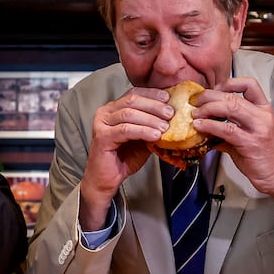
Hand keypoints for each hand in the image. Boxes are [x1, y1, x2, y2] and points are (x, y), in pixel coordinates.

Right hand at [79, 86, 170, 229]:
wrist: (107, 179)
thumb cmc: (123, 158)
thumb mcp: (142, 138)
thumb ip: (151, 125)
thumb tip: (171, 117)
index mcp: (114, 108)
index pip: (134, 93)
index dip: (152, 94)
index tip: (168, 98)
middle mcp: (105, 113)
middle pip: (132, 100)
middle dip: (154, 105)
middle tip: (170, 113)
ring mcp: (102, 124)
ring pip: (129, 114)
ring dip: (150, 119)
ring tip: (165, 126)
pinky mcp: (102, 137)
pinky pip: (125, 130)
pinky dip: (142, 131)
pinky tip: (155, 135)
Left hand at [195, 76, 273, 203]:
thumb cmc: (264, 156)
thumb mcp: (249, 135)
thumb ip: (230, 127)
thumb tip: (207, 125)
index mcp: (264, 109)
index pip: (249, 84)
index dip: (229, 83)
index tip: (214, 89)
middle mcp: (262, 115)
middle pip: (233, 96)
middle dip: (210, 96)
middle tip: (196, 101)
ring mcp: (258, 128)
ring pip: (230, 107)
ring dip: (208, 109)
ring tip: (196, 114)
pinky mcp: (250, 143)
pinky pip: (226, 129)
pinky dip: (210, 125)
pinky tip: (201, 126)